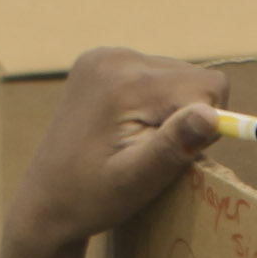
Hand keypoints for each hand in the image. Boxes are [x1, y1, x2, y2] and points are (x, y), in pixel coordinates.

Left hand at [4, 48, 229, 257]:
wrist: (45, 202)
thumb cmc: (92, 200)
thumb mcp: (138, 181)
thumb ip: (174, 145)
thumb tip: (212, 115)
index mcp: (126, 85)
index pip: (208, 86)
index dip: (206, 124)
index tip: (178, 153)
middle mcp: (115, 58)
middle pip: (193, 76)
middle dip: (187, 115)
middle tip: (154, 151)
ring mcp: (104, 56)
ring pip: (176, 74)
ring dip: (170, 109)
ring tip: (139, 141)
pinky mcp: (100, 61)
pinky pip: (153, 73)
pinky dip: (153, 101)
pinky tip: (128, 126)